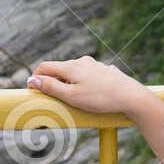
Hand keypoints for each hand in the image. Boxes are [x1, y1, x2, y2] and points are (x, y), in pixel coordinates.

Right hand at [25, 55, 139, 117]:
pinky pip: (87, 76)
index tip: (33, 92)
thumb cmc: (100, 99)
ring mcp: (94, 65)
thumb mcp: (71, 96)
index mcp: (70, 67)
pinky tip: (90, 97)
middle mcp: (81, 62)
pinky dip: (82, 85)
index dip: (35, 78)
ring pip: (74, 73)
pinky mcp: (104, 71)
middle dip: (52, 83)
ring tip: (73, 101)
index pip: (45, 67)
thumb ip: (51, 88)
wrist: (131, 97)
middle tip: (52, 100)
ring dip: (68, 84)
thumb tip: (32, 80)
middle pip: (59, 69)